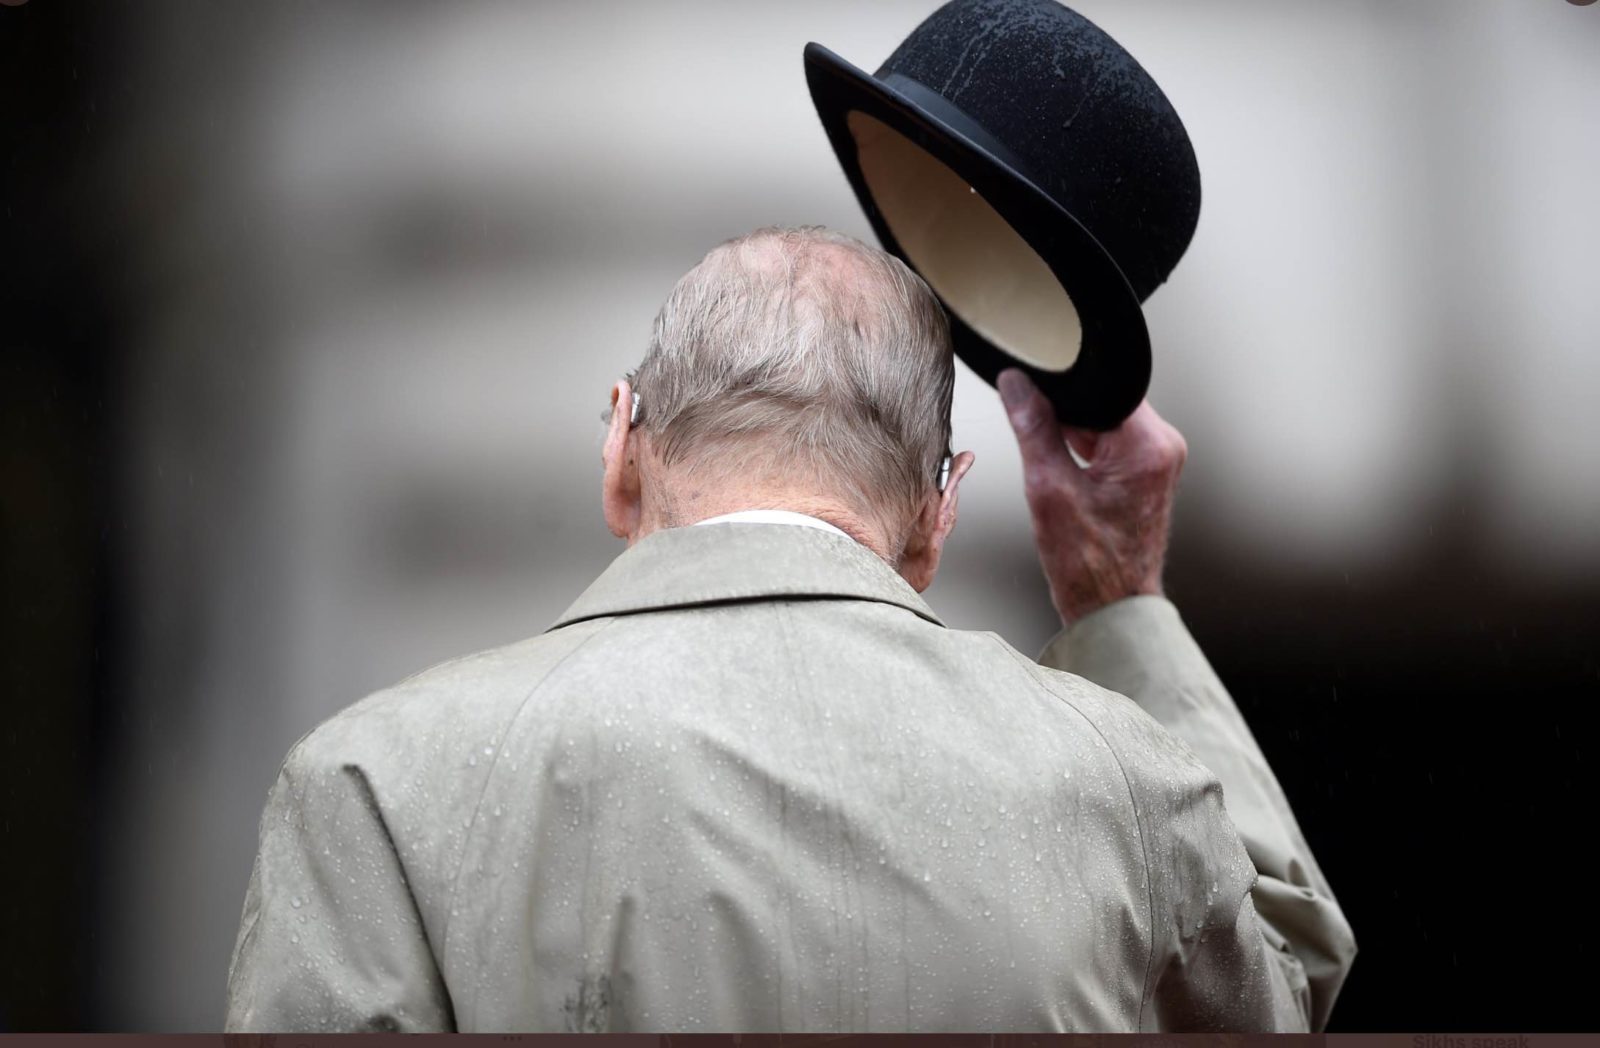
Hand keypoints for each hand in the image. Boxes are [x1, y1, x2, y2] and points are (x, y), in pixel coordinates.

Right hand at [998, 369, 1187, 627]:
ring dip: (1073, 437)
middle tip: (1049, 455)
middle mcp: (1162, 447)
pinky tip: (1070, 482)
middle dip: (1066, 415)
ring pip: (1102, 420)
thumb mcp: (1047, 489)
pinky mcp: (1145, 471)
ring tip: (1063, 479)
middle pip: (1102, 399)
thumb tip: (1016, 384)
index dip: (1063, 383)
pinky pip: (1108, 441)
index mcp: (1148, 445)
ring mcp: (1156, 459)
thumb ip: (1032, 427)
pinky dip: (1082, 451)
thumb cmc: (1090, 566)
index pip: (1101, 384)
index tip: (1034, 394)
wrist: (1112, 609)